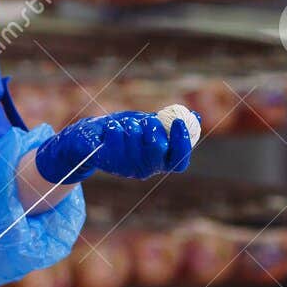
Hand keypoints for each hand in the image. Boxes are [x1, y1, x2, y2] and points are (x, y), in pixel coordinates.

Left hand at [34, 111, 196, 183]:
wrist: (90, 138)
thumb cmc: (124, 131)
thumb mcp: (149, 125)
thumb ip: (168, 123)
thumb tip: (196, 117)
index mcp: (159, 161)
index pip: (179, 161)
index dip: (183, 144)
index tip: (179, 122)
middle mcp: (144, 168)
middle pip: (157, 151)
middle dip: (153, 130)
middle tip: (147, 120)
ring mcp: (125, 167)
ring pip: (135, 141)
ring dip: (131, 126)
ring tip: (124, 124)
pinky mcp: (106, 160)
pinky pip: (116, 137)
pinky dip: (115, 128)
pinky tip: (110, 129)